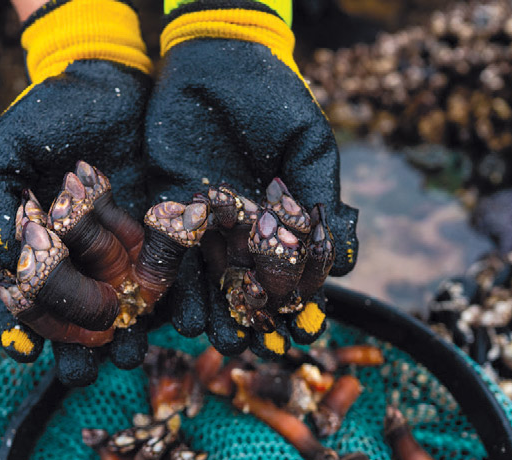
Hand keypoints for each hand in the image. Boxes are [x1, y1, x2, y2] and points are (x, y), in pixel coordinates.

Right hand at [0, 0, 151, 384]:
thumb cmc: (48, 120)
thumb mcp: (8, 156)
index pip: (29, 306)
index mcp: (39, 257)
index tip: (31, 351)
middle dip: (84, 347)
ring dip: (131, 337)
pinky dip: (182, 305)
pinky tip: (183, 325)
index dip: (30, 331)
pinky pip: (176, 281)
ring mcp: (126, 261)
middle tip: (91, 364)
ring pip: (129, 311)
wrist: (111, 84)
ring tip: (132, 351)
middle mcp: (83, 268)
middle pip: (80, 321)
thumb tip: (4, 266)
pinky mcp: (166, 245)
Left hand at [145, 3, 357, 359]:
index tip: (297, 327)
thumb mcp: (308, 145)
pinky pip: (170, 256)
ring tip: (213, 340)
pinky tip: (176, 312)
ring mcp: (206, 226)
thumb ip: (323, 197)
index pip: (291, 271)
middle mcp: (244, 233)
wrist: (214, 62)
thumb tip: (342, 264)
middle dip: (249, 317)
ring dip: (211, 313)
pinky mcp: (169, 212)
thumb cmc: (272, 101)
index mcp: (281, 223)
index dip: (294, 300)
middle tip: (249, 346)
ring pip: (209, 281)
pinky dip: (173, 285)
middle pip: (248, 286)